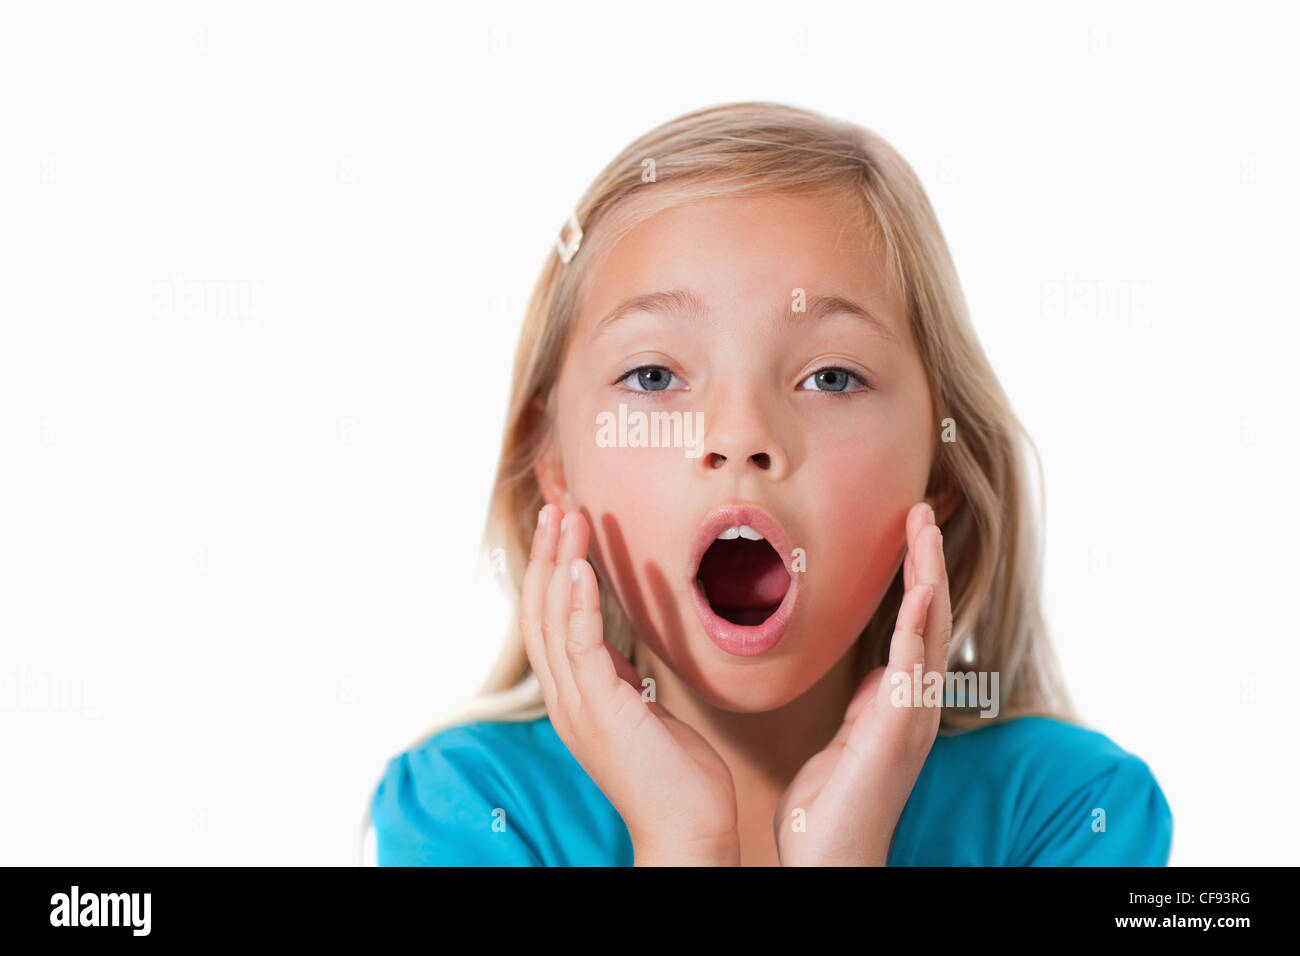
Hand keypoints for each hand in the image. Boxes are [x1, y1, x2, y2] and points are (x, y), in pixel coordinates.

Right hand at [520, 504, 740, 865]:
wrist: (689, 829)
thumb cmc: (677, 775)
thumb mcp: (646, 710)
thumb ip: (628, 677)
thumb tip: (630, 647)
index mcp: (575, 698)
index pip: (549, 623)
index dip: (551, 574)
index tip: (563, 530)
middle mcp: (565, 699)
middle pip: (539, 613)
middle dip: (546, 557)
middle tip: (557, 508)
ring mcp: (577, 706)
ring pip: (552, 620)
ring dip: (558, 564)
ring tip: (567, 519)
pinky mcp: (599, 710)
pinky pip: (579, 645)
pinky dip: (576, 602)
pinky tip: (579, 567)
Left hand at [773, 502, 951, 865]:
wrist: (828, 861)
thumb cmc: (827, 810)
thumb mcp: (842, 742)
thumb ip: (859, 708)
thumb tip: (867, 679)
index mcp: (897, 704)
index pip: (914, 626)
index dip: (916, 578)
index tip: (908, 532)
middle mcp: (914, 704)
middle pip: (930, 617)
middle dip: (928, 561)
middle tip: (924, 508)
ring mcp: (911, 716)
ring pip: (929, 629)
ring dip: (929, 573)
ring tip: (925, 524)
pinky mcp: (897, 728)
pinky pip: (912, 664)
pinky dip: (919, 620)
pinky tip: (922, 585)